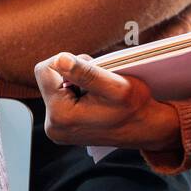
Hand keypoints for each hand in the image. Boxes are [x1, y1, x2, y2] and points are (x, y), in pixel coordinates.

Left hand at [33, 51, 181, 151]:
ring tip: (98, 92)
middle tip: (97, 80)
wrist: (146, 128)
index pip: (44, 70)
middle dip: (71, 72)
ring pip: (56, 88)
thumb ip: (86, 73)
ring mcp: (57, 130)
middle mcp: (53, 127)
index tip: (90, 68)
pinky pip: (62, 99)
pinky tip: (95, 100)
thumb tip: (59, 59)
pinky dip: (77, 93)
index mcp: (60, 116)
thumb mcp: (115, 85)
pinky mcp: (63, 129)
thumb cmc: (135, 106)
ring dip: (76, 82)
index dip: (66, 62)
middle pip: (49, 79)